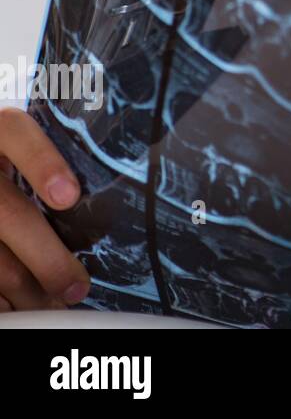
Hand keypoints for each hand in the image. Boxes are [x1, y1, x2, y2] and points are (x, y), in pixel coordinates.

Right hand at [0, 108, 91, 310]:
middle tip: (76, 286)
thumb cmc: (18, 152)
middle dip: (44, 255)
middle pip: (6, 211)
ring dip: (23, 287)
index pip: (15, 131)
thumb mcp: (35, 138)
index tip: (68, 196)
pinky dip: (1, 297)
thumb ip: (67, 151)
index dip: (41, 162)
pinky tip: (19, 306)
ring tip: (56, 303)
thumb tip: (130, 188)